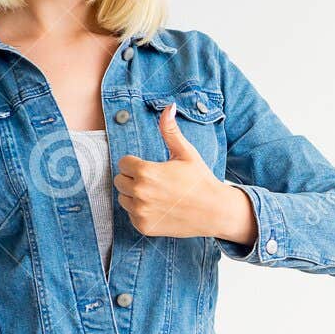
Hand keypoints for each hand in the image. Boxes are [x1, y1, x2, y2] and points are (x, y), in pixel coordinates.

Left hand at [114, 103, 254, 242]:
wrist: (215, 211)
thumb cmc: (200, 180)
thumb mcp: (186, 153)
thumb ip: (170, 131)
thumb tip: (168, 107)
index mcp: (146, 172)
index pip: (124, 163)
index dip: (138, 164)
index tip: (154, 168)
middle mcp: (140, 193)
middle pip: (120, 181)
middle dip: (134, 179)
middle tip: (156, 182)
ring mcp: (141, 212)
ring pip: (124, 199)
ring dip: (135, 196)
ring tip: (158, 195)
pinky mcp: (144, 226)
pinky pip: (131, 215)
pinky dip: (142, 212)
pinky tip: (160, 209)